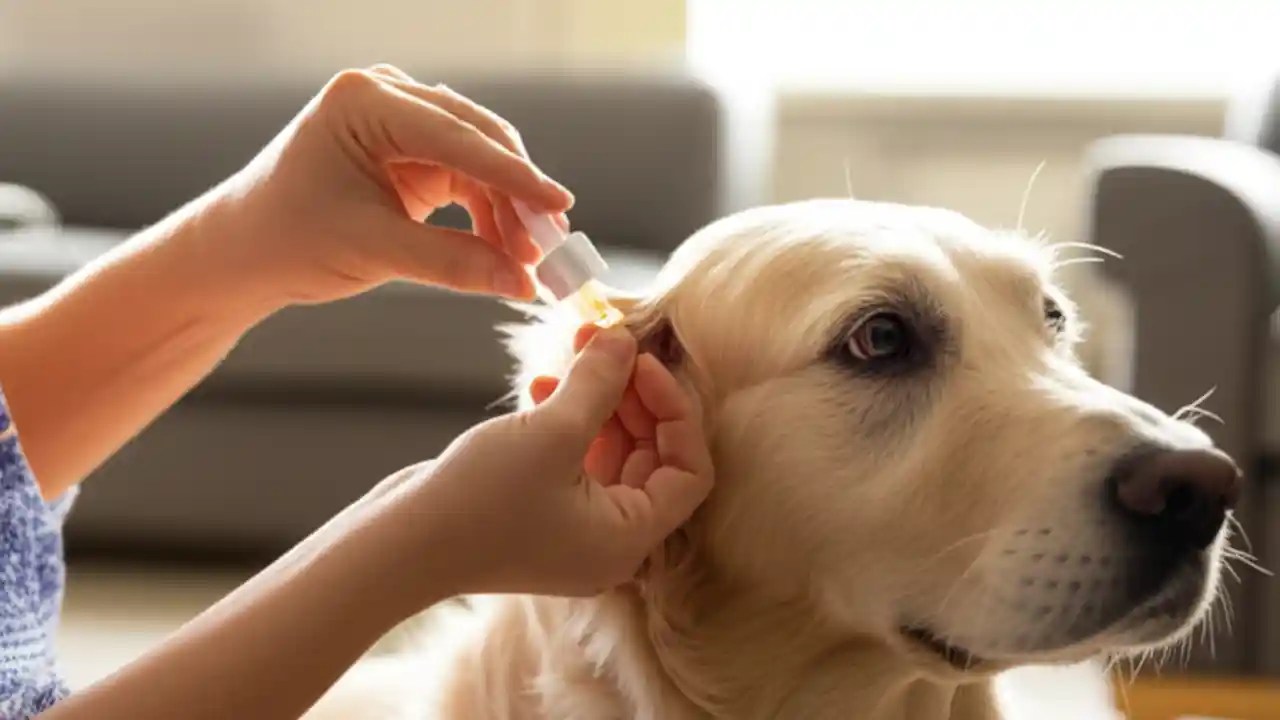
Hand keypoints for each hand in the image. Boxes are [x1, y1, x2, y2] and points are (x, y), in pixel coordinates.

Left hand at [190, 64, 572, 311]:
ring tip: (529, 261)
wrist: (244, 254)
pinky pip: (466, 178)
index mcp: (364, 101)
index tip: (559, 206)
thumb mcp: (373, 251)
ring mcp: (401, 121)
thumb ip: (451, 263)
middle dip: (516, 195)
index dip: (514, 175)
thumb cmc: (289, 241)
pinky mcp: (411, 152)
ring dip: (507, 209)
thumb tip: (522, 284)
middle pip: (477, 140)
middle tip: (551, 247)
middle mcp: (387, 97)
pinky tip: (505, 251)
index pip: (456, 136)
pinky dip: (488, 213)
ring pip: (479, 160)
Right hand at [402, 325, 713, 596]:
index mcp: (629, 538)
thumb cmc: (478, 501)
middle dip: (633, 395)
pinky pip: (574, 462)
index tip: (641, 363)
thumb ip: (599, 382)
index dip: (676, 411)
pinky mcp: (540, 515)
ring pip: (610, 454)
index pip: (689, 471)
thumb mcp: (551, 431)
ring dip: (598, 400)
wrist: (398, 546)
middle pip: (652, 458)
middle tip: (606, 342)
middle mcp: (610, 541)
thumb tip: (626, 338)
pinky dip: (567, 421)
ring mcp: (574, 531)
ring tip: (573, 350)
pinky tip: (538, 385)